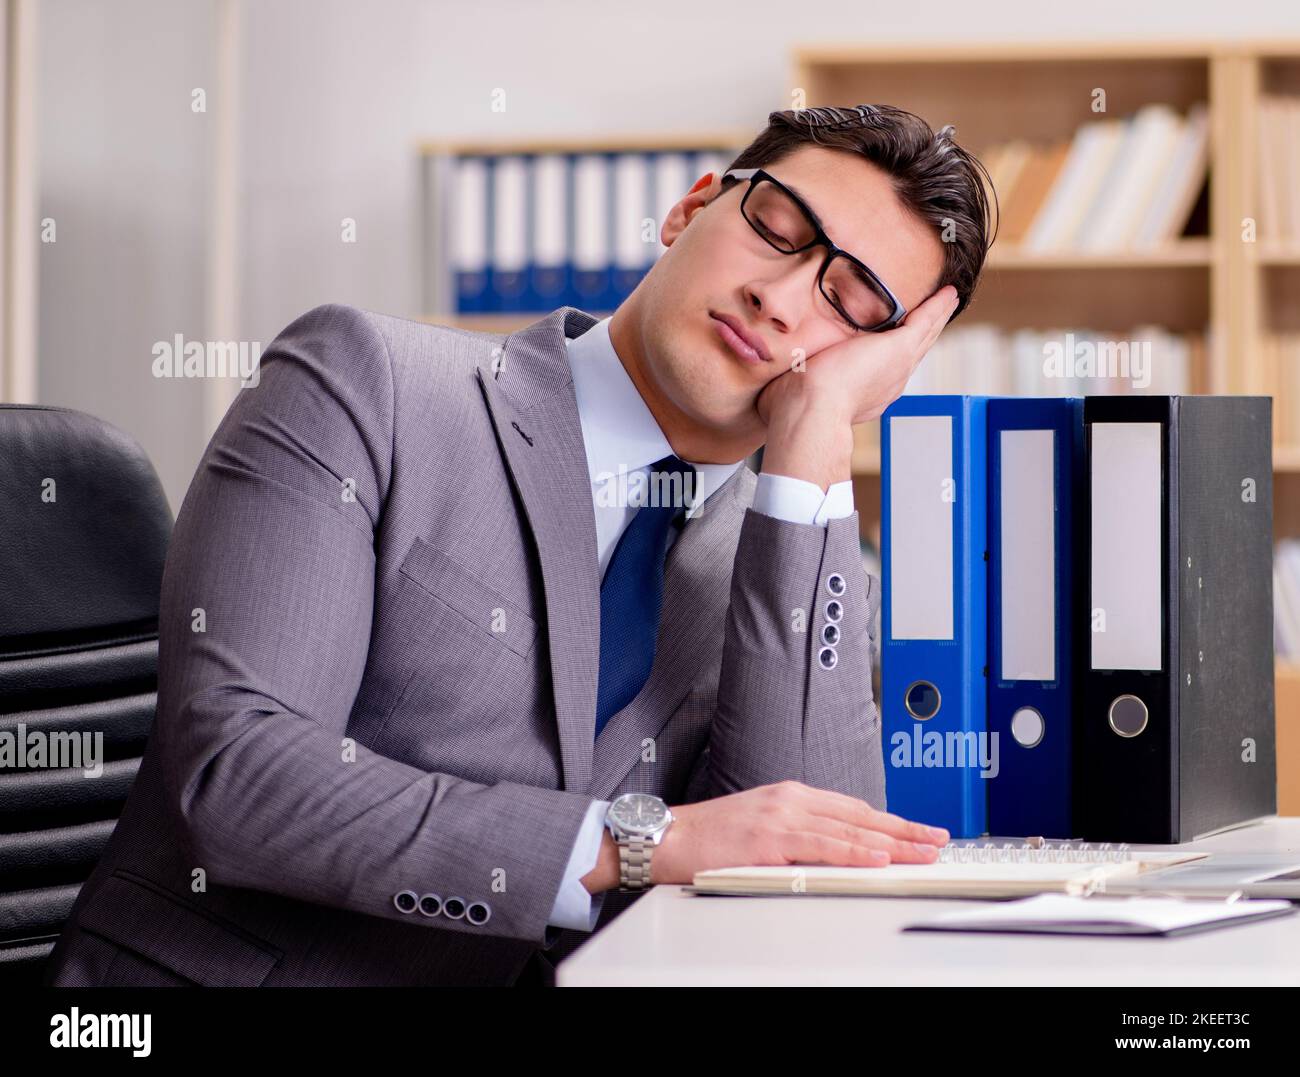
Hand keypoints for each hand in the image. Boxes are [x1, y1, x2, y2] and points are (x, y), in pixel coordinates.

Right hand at [649, 780, 950, 885]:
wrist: (669, 835)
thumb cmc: (710, 837)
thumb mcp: (761, 823)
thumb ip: (799, 831)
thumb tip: (837, 849)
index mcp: (791, 795)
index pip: (853, 807)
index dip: (890, 820)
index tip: (919, 831)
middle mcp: (790, 800)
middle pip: (860, 814)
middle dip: (903, 828)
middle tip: (936, 839)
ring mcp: (780, 818)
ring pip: (848, 830)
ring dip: (890, 843)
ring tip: (920, 852)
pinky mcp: (769, 840)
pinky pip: (821, 846)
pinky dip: (853, 851)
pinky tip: (877, 857)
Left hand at [754, 284, 959, 428]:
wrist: (809, 414)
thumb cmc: (790, 412)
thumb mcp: (790, 389)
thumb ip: (784, 381)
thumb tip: (763, 381)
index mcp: (863, 393)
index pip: (881, 367)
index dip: (889, 352)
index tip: (889, 342)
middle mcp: (886, 382)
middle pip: (911, 350)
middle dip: (923, 330)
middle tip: (936, 312)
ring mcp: (896, 367)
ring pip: (923, 336)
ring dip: (936, 317)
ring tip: (948, 299)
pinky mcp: (899, 349)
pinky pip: (926, 321)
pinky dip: (938, 307)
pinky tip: (949, 292)